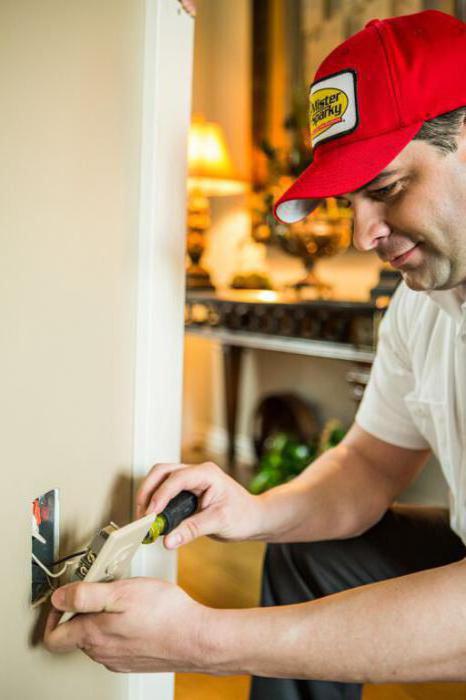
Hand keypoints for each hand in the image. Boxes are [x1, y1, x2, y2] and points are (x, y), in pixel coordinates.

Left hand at [44, 578, 212, 672]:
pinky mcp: (135, 659)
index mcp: (93, 635)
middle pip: (75, 635)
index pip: (54, 636)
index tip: (64, 597)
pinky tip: (137, 613)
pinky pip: (117, 643)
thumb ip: (85, 595)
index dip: (53, 615)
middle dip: (81, 610)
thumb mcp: (121, 592)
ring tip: (121, 598)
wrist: (197, 638)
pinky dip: (120, 627)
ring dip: (102, 618)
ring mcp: (118, 658)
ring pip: (97, 638)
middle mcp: (102, 652)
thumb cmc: (165, 614)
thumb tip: (59, 597)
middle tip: (98, 589)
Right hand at [136, 461, 264, 547]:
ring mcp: (191, 478)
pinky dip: (156, 500)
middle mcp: (197, 472)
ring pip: (161, 478)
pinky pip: (166, 489)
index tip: (150, 514)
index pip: (176, 479)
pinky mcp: (187, 489)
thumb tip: (168, 540)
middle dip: (148, 491)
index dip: (160, 495)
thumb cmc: (242, 516)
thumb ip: (192, 530)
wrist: (253, 517)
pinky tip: (154, 517)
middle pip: (162, 471)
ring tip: (145, 518)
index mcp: (206, 474)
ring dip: (149, 495)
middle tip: (142, 514)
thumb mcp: (218, 523)